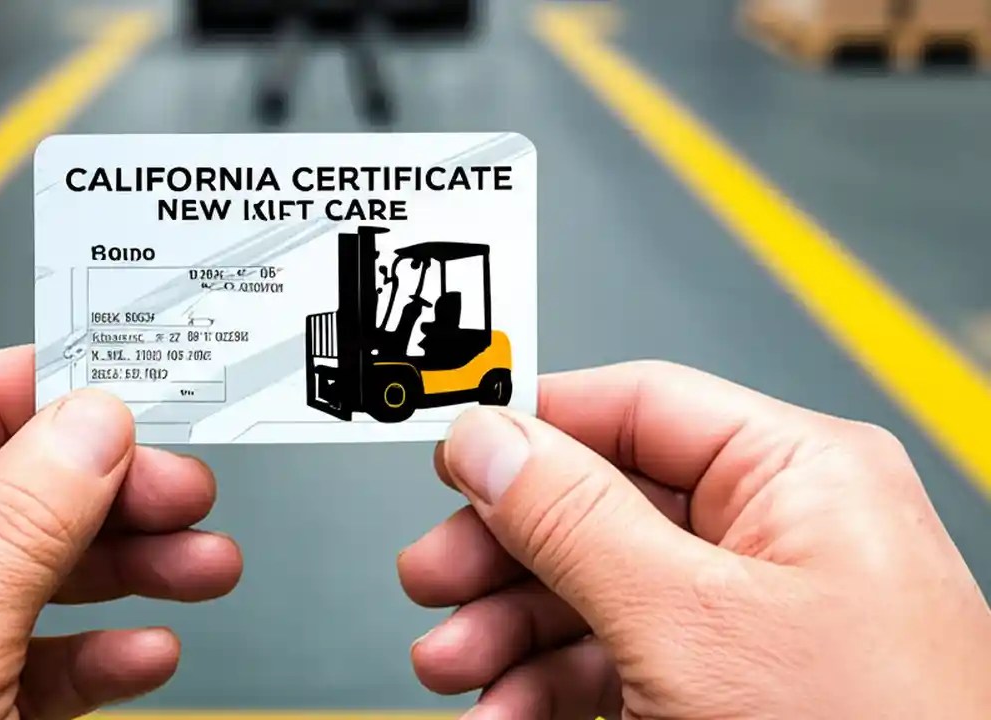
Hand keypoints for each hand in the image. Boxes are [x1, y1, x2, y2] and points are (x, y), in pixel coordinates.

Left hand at [0, 347, 241, 718]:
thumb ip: (12, 535)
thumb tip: (89, 428)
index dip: (14, 392)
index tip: (108, 382)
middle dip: (101, 495)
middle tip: (182, 487)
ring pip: (30, 580)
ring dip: (127, 571)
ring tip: (201, 564)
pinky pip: (35, 664)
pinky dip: (100, 655)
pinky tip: (147, 650)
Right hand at [399, 361, 990, 718]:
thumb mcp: (688, 621)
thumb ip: (575, 519)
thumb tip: (490, 439)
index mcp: (800, 476)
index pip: (636, 407)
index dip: (532, 427)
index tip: (452, 458)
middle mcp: (778, 536)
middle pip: (597, 507)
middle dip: (502, 556)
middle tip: (433, 580)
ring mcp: (753, 619)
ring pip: (593, 594)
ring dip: (509, 636)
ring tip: (455, 670)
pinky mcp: (731, 688)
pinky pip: (616, 661)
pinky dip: (549, 689)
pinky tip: (505, 717)